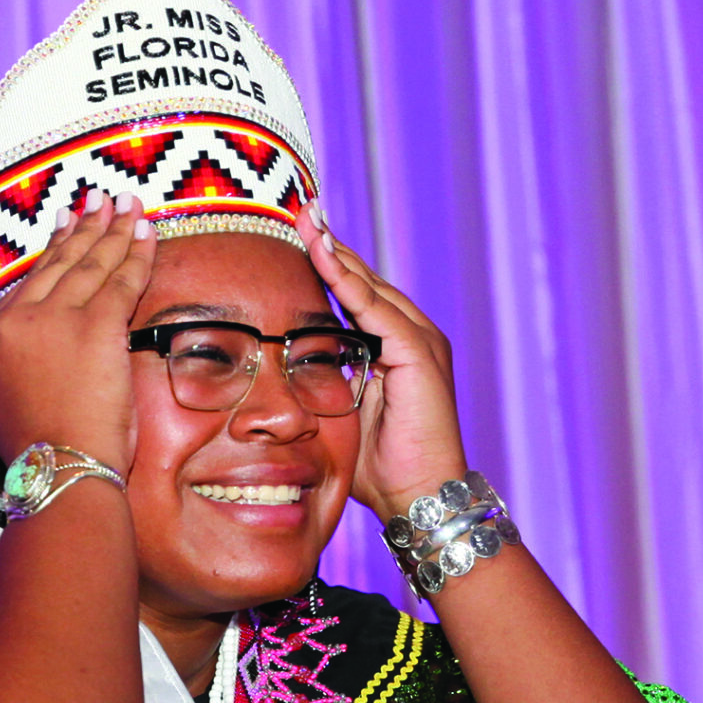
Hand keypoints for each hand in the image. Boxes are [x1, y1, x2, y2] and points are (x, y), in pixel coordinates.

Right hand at [0, 191, 155, 471]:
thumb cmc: (42, 452)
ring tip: (127, 204)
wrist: (57, 473)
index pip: (29, 282)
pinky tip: (148, 231)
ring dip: (114, 230)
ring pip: (91, 264)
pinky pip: (122, 280)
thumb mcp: (12, 397)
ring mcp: (55, 318)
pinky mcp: (94, 326)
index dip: (54, 251)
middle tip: (101, 199)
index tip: (68, 226)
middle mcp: (15, 319)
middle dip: (86, 227)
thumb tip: (51, 349)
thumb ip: (24, 361)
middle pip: (59, 264)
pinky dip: (138, 252)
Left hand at [299, 205, 467, 519]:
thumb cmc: (380, 466)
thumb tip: (283, 373)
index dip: (325, 260)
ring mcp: (418, 339)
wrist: (419, 495)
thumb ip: (320, 384)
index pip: (353, 291)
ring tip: (305, 217)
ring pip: (368, 283)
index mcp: (391, 344)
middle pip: (361, 277)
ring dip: (334, 249)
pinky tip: (322, 255)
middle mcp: (409, 332)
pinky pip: (376, 308)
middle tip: (297, 206)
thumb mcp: (339, 413)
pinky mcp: (418, 352)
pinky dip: (348, 280)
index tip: (294, 231)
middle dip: (328, 241)